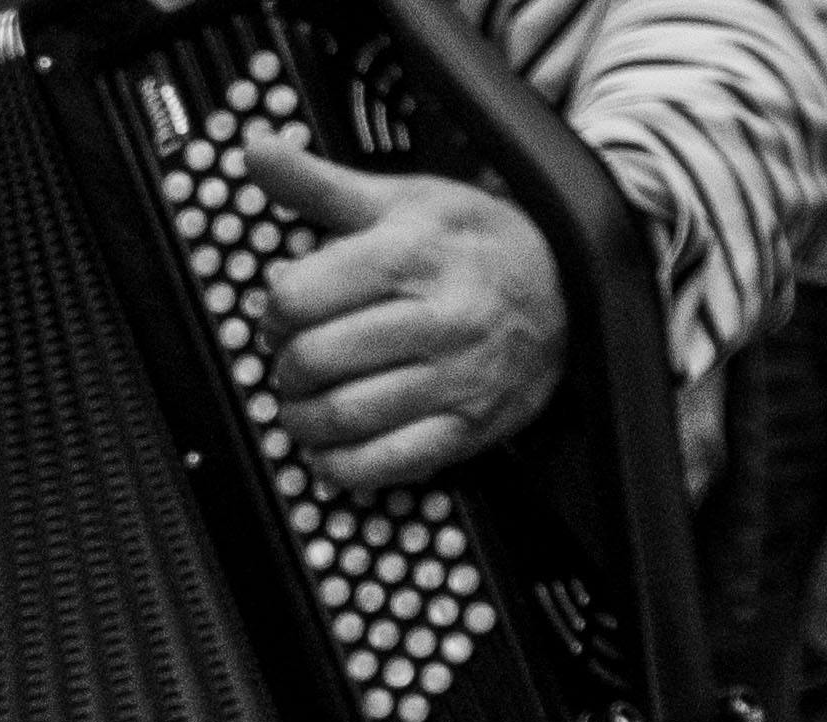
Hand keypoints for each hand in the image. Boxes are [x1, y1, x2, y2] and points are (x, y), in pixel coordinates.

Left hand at [251, 133, 562, 490]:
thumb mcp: (400, 200)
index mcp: (413, 254)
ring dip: (303, 418)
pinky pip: (382, 464)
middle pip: (313, 360)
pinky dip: (341, 463)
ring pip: (341, 416)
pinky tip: (335, 442)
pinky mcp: (469, 426)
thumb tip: (255, 152)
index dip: (274, 310)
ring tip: (308, 401)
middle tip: (297, 360)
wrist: (570, 283)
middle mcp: (439, 317)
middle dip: (287, 366)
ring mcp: (458, 376)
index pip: (296, 297)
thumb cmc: (473, 242)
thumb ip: (319, 185)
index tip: (286, 313)